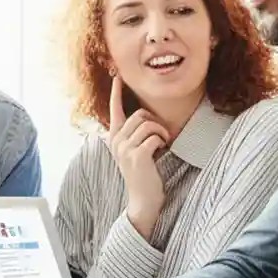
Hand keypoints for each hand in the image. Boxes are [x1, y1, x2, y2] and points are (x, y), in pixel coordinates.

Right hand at [107, 76, 168, 238]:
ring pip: (148, 123)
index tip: (118, 77)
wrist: (143, 200)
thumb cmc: (143, 173)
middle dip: (155, 122)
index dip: (116, 93)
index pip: (115, 110)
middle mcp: (116, 141)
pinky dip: (163, 140)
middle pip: (140, 114)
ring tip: (163, 143)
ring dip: (161, 132)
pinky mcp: (137, 156)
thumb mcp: (134, 150)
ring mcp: (125, 149)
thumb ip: (134, 134)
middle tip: (161, 136)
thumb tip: (144, 117)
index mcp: (115, 138)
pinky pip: (154, 136)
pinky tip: (162, 149)